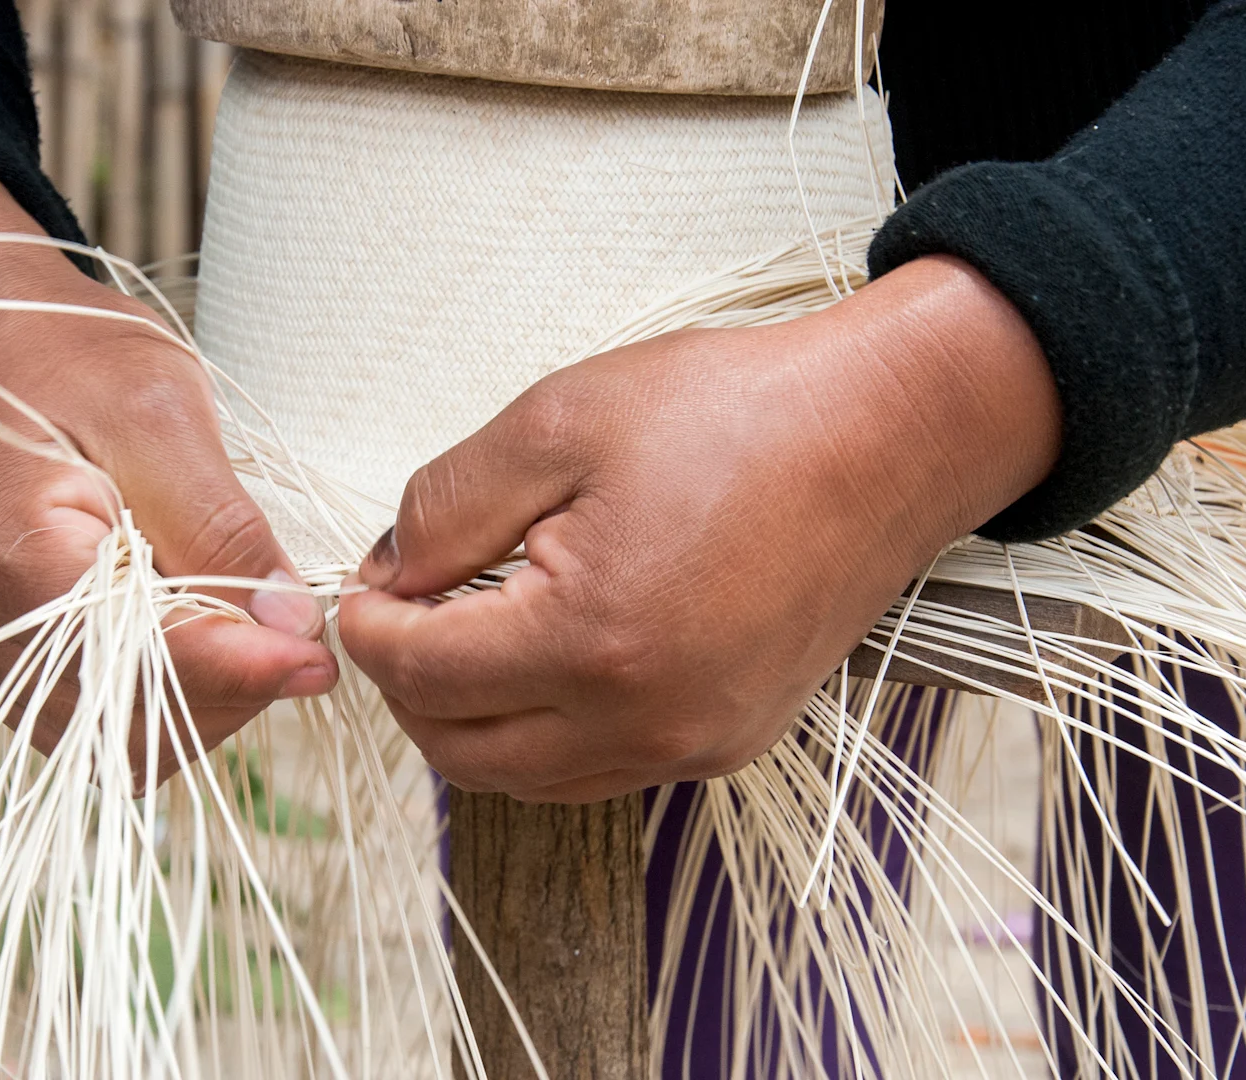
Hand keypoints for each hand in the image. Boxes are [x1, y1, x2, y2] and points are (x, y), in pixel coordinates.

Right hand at [0, 156, 336, 781]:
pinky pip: (88, 716)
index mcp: (8, 555)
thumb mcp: (163, 414)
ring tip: (243, 623)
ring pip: (111, 739)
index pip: (139, 661)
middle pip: (126, 722)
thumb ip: (222, 529)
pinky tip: (193, 630)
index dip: (241, 669)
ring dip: (197, 700)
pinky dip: (156, 693)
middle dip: (226, 689)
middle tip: (294, 632)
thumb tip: (289, 626)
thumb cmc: (69, 356)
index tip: (319, 659)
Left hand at [338, 256, 1059, 801]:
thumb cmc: (737, 414)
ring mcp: (693, 742)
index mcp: (593, 639)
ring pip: (527, 777)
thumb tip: (389, 570)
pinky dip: (544, 730)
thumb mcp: (560, 420)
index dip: (369, 630)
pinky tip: (543, 656)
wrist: (885, 436)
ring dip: (472, 719)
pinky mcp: (728, 742)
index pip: (425, 675)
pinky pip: (598, 768)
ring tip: (466, 631)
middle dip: (407, 688)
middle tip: (399, 614)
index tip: (360, 589)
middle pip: (463, 751)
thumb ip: (448, 506)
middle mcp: (646, 718)